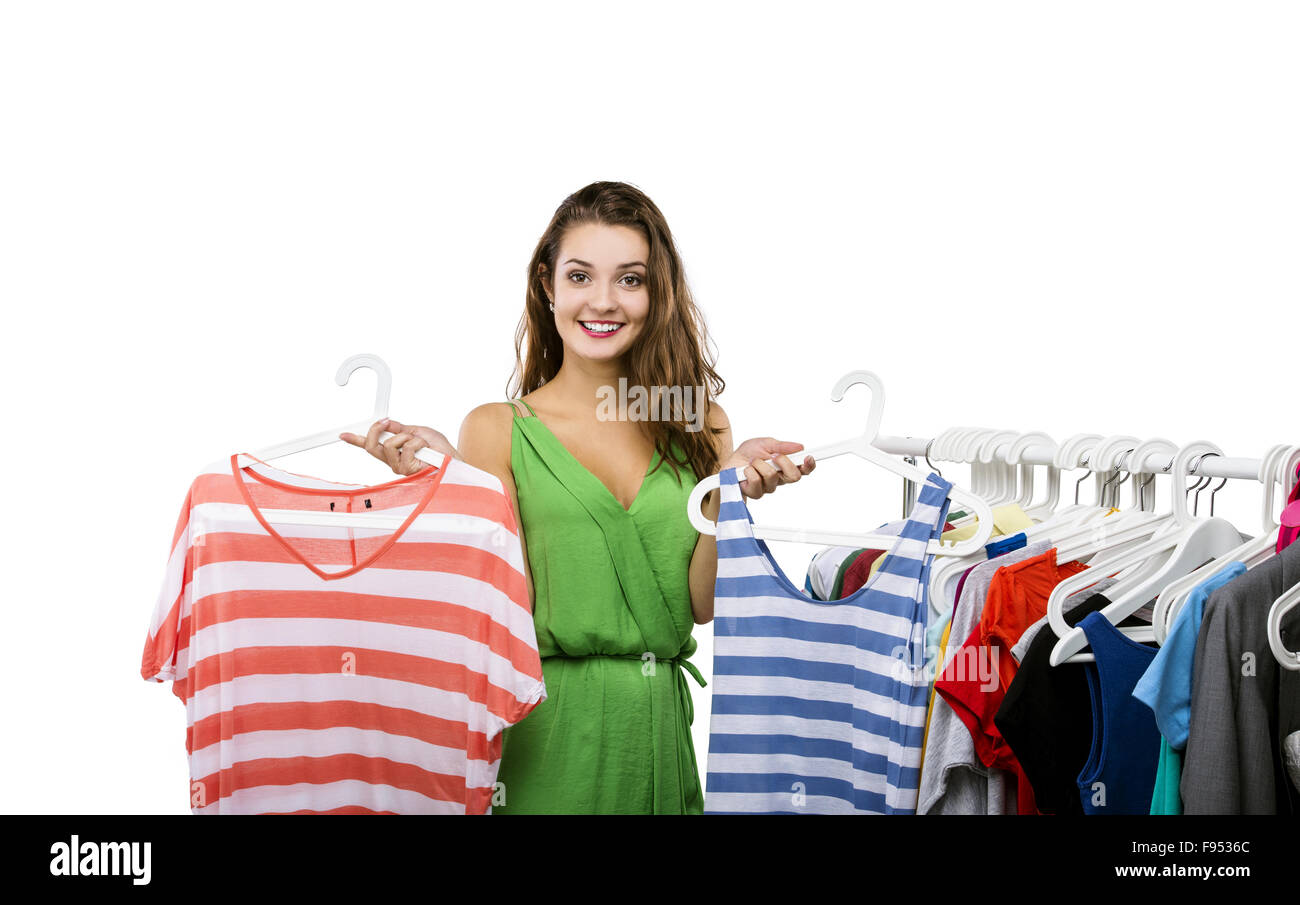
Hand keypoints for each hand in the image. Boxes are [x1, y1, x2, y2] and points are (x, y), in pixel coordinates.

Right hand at [340, 418, 456, 475]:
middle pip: (372, 445)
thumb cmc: (441, 450)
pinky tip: (425, 449)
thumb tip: (387, 422)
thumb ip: (400, 429)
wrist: (454, 459)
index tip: (343, 435)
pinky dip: (416, 442)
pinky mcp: (407, 469)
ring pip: (390, 444)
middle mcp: (394, 461)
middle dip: (375, 429)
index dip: (356, 440)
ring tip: (421, 443)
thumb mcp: (418, 431)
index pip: (371, 446)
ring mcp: (400, 467)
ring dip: (407, 437)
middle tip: (385, 422)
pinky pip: (405, 447)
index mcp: (395, 452)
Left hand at [723, 438, 814, 499]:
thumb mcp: (765, 444)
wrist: (729, 461)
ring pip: (772, 476)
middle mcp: (780, 478)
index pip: (803, 470)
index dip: (809, 465)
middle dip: (784, 462)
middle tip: (774, 455)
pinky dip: (749, 471)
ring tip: (752, 461)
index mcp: (785, 466)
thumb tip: (799, 447)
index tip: (808, 457)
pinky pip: (756, 481)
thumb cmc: (748, 453)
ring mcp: (768, 487)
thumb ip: (782, 446)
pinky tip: (745, 470)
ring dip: (759, 464)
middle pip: (794, 477)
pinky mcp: (755, 493)